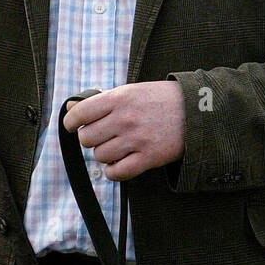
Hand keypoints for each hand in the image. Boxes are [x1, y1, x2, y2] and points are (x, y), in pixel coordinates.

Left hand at [62, 81, 184, 181]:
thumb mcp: (130, 91)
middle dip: (90, 138)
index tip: (71, 126)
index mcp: (119, 98)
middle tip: (101, 136)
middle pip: (87, 138)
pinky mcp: (148, 158)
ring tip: (116, 147)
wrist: (195, 110)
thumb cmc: (159, 99)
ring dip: (104, 154)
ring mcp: (136, 139)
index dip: (70, 121)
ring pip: (100, 156)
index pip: (81, 112)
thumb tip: (71, 107)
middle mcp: (125, 118)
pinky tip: (119, 163)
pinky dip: (113, 171)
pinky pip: (118, 172)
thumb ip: (100, 100)